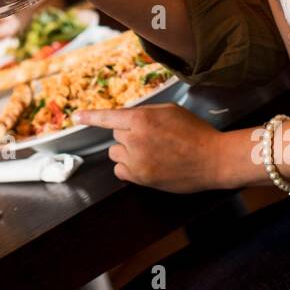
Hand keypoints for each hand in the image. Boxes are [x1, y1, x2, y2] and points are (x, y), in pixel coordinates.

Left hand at [77, 103, 232, 193]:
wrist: (213, 159)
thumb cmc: (195, 132)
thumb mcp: (169, 111)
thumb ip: (145, 113)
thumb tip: (128, 118)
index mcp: (142, 118)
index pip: (108, 117)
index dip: (90, 117)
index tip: (76, 117)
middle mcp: (135, 139)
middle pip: (115, 135)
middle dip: (128, 135)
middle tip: (152, 138)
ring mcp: (137, 160)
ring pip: (116, 153)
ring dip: (128, 152)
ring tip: (151, 152)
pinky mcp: (141, 178)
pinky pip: (120, 171)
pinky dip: (128, 167)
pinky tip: (146, 164)